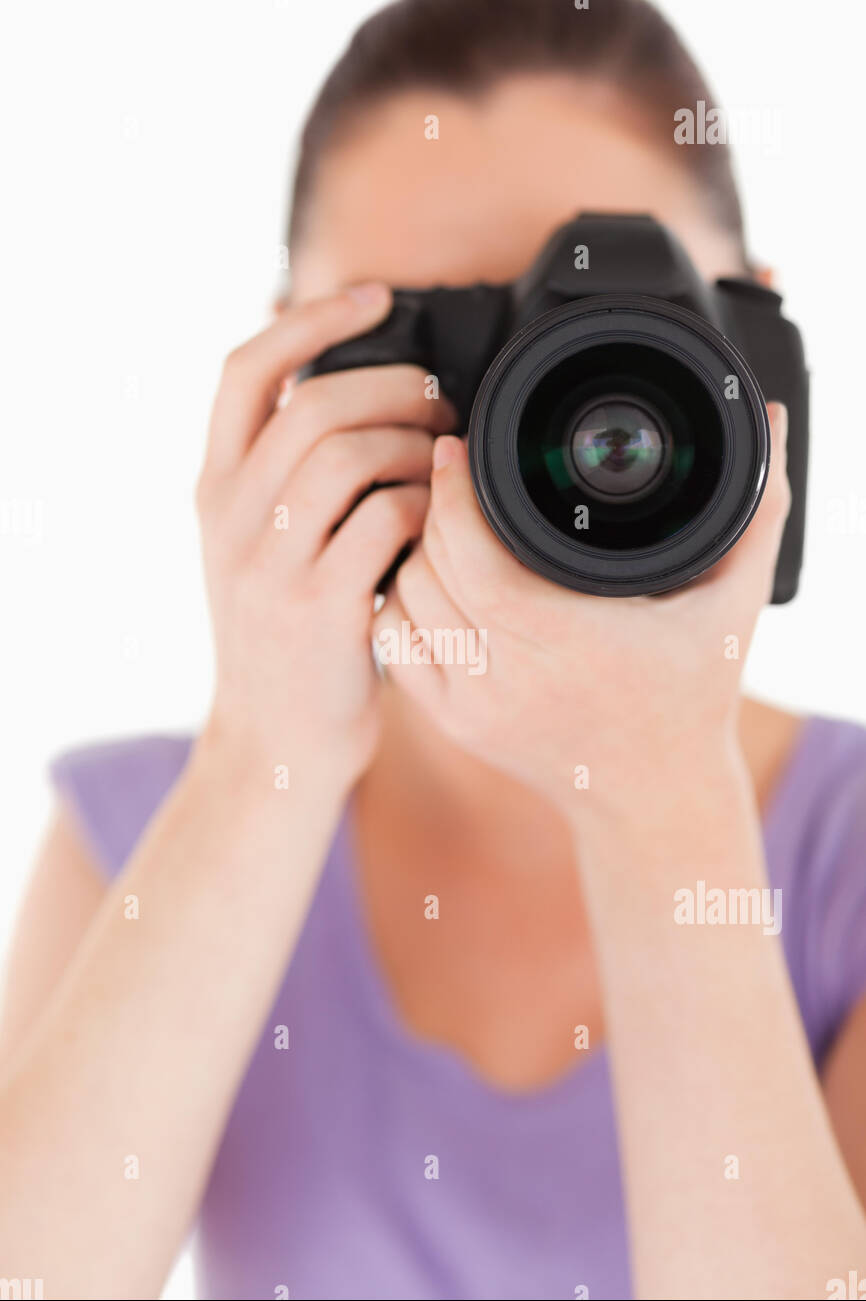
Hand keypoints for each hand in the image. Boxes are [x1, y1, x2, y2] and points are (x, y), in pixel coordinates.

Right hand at [195, 285, 455, 791]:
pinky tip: (438, 521)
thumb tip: (354, 395)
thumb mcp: (257, 548)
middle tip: (439, 405)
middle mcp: (230, 517)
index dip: (311, 319)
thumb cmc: (287, 636)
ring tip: (443, 464)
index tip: (375, 297)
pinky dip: (424, 506)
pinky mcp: (318, 606)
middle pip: (313, 403)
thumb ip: (284, 478)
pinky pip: (384, 521)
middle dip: (394, 388)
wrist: (275, 740)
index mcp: (213, 489)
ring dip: (414, 446)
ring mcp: (269, 563)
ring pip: (349, 454)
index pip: (245, 370)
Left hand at [375, 404, 789, 819]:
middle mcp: (513, 679)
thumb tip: (770, 421)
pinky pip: (396, 648)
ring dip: (414, 556)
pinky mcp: (453, 725)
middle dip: (433, 512)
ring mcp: (474, 708)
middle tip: (448, 473)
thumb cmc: (694, 697)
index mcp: (573, 642)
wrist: (653, 797)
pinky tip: (428, 580)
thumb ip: (757, 512)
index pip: (478, 561)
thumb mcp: (735, 605)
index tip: (456, 450)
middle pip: (433, 573)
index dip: (455, 499)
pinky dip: (402, 605)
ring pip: (406, 605)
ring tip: (441, 522)